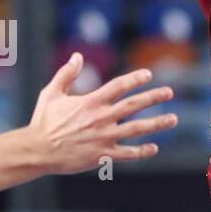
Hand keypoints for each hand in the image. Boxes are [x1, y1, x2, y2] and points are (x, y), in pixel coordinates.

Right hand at [26, 53, 177, 172]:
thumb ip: (66, 74)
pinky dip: (142, 151)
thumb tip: (77, 56)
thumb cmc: (43, 121)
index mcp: (90, 102)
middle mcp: (101, 118)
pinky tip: (155, 147)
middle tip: (169, 92)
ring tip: (173, 119)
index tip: (149, 74)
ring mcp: (103, 138)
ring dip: (157, 123)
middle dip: (153, 97)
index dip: (135, 79)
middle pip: (133, 105)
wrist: (37, 151)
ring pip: (137, 129)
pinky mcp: (102, 156)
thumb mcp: (51, 93)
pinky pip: (127, 154)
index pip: (118, 86)